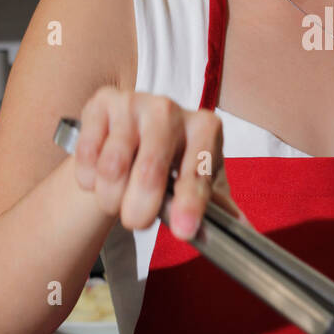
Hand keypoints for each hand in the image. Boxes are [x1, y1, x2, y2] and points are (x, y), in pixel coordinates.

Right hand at [72, 87, 242, 238]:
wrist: (136, 137)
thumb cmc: (175, 163)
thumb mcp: (200, 182)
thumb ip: (219, 208)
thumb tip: (244, 229)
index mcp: (205, 127)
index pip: (196, 171)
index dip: (190, 203)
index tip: (184, 231)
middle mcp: (171, 109)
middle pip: (151, 170)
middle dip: (140, 209)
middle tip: (136, 222)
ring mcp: (135, 102)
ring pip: (113, 166)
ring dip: (111, 197)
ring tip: (116, 200)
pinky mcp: (103, 102)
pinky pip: (89, 155)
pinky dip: (89, 179)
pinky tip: (98, 178)